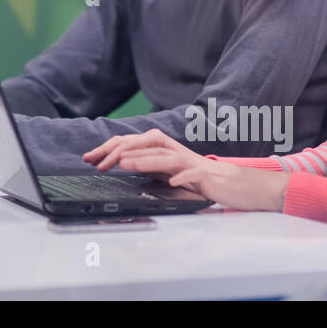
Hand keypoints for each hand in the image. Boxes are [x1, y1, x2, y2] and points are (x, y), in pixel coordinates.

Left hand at [86, 128, 287, 211]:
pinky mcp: (205, 175)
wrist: (236, 185)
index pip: (133, 142)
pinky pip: (192, 173)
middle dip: (119, 151)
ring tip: (125, 165)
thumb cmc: (201, 179)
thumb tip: (122, 164)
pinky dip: (181, 176)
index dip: (109, 148)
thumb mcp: (168, 173)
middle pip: (144, 143)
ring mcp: (190, 161)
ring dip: (144, 160)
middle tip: (98, 163)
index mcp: (164, 150)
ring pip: (164, 156)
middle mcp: (175, 151)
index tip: (90, 158)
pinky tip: (172, 182)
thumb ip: (150, 167)